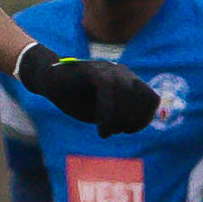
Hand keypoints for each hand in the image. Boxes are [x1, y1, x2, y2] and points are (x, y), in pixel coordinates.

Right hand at [16, 44, 157, 134]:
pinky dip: (107, 114)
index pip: (152, 99)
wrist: (50, 81)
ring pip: (126, 94)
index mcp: (128, 81)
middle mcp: (122, 73)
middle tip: (113, 132)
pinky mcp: (93, 71)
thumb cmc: (76, 98)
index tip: (128, 130)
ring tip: (105, 132)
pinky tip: (101, 128)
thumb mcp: (103, 112)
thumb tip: (132, 124)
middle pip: (141, 99)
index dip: (144, 118)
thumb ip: (120, 115)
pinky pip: (107, 91)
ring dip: (118, 120)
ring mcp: (108, 70)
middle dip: (131, 121)